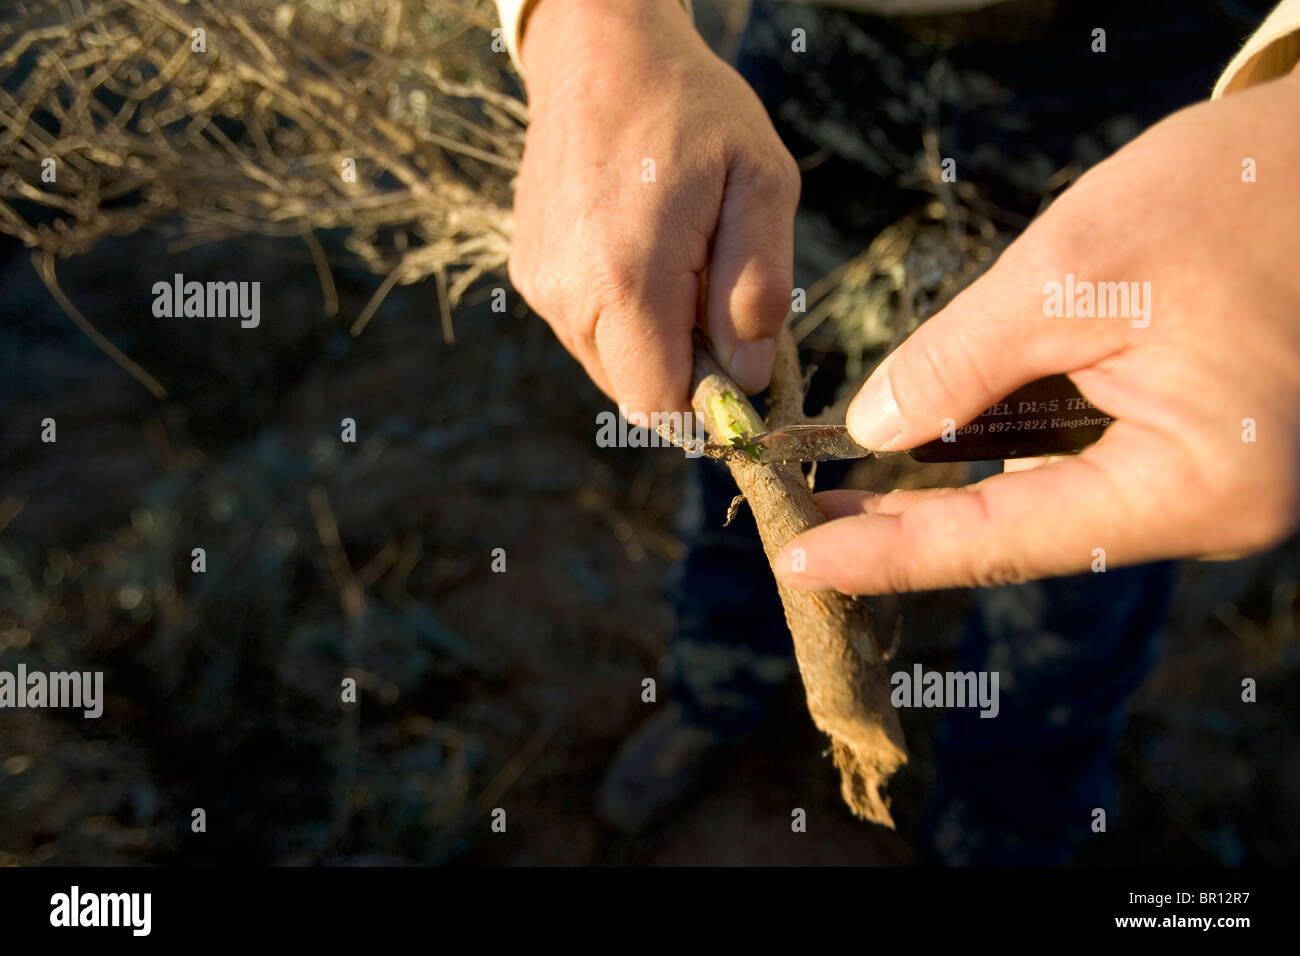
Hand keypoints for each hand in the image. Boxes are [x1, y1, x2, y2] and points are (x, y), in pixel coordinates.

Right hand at [507, 0, 799, 416]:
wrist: (599, 52)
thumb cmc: (690, 109)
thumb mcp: (761, 182)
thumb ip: (760, 287)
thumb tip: (747, 375)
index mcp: (627, 278)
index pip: (659, 406)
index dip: (707, 411)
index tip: (741, 371)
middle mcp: (568, 294)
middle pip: (634, 394)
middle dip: (686, 373)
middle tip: (718, 303)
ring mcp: (541, 286)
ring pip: (609, 366)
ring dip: (655, 343)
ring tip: (682, 266)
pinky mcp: (530, 274)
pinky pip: (585, 330)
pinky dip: (623, 317)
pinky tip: (643, 254)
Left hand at [778, 72, 1299, 593]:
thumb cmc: (1238, 196)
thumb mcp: (1073, 273)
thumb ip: (959, 362)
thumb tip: (871, 430)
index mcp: (1191, 486)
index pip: (1001, 541)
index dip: (890, 553)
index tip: (798, 561)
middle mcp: (1206, 508)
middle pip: (1020, 531)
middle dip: (909, 519)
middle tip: (804, 517)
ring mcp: (1207, 481)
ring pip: (1045, 495)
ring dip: (953, 475)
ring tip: (850, 475)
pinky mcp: (1198, 445)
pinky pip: (1080, 460)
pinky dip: (1006, 439)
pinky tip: (941, 425)